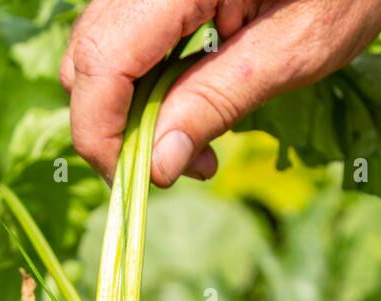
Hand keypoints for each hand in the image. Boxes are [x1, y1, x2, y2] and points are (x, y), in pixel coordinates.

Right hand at [61, 0, 380, 185]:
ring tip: (191, 138)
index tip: (136, 183)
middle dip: (113, 128)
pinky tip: (188, 99)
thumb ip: (217, 102)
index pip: (100, 64)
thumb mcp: (295, 48)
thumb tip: (157, 166)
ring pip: (97, 50)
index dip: (101, 134)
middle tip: (175, 167)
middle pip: (86, 58)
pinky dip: (143, 80)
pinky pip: (125, 36)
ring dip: (128, 108)